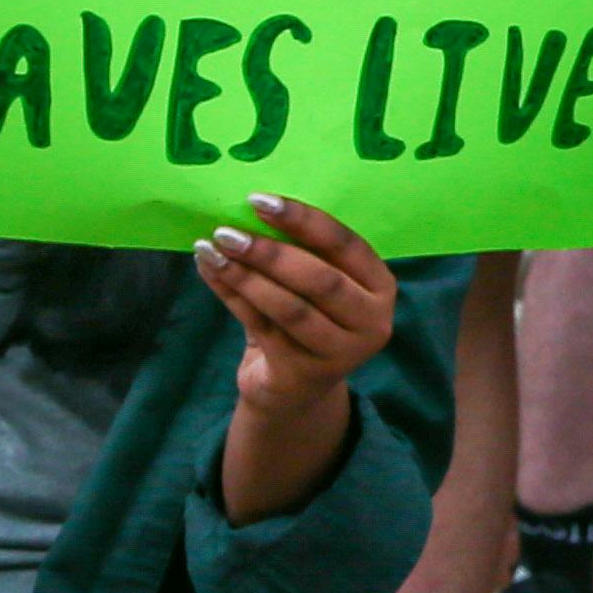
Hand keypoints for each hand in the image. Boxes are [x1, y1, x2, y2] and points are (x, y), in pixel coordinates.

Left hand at [196, 193, 398, 422]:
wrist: (294, 391)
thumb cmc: (309, 321)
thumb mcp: (317, 286)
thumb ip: (301, 252)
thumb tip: (252, 208)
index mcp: (381, 287)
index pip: (346, 245)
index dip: (304, 220)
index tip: (260, 201)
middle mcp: (371, 322)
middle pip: (319, 279)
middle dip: (270, 252)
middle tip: (228, 231)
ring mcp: (339, 354)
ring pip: (289, 308)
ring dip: (246, 276)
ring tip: (213, 251)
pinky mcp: (302, 375)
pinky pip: (262, 328)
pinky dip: (232, 297)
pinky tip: (211, 273)